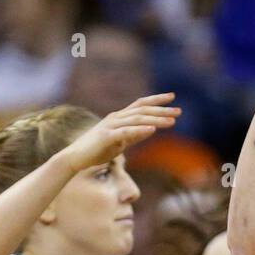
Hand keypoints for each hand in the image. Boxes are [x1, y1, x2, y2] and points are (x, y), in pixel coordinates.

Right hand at [58, 93, 180, 173]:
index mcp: (119, 117)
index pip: (140, 104)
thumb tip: (150, 130)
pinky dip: (139, 130)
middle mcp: (116, 117)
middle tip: (179, 111)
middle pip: (142, 110)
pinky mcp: (106, 137)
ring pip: (137, 120)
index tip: (172, 97)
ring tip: (172, 122)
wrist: (75, 158)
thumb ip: (134, 135)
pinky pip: (126, 132)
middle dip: (162, 110)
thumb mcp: (120, 142)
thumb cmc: (97, 150)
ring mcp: (110, 126)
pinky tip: (152, 130)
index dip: (156, 100)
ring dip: (156, 120)